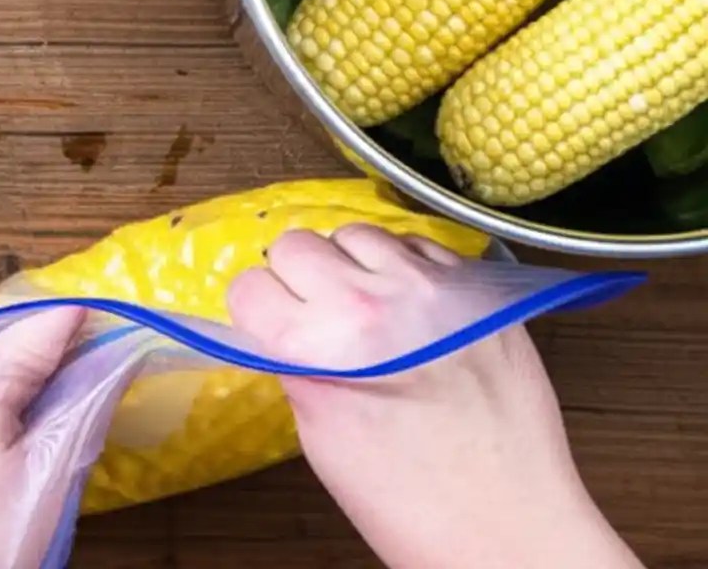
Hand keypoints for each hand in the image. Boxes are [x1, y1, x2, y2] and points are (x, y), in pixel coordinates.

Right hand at [227, 226, 642, 568]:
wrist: (506, 523)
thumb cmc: (404, 500)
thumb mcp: (319, 434)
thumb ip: (296, 365)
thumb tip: (283, 326)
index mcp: (318, 346)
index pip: (250, 286)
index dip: (256, 310)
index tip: (269, 325)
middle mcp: (372, 301)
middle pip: (296, 244)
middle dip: (296, 278)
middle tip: (314, 315)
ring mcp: (431, 288)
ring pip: (356, 233)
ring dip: (349, 264)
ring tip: (366, 308)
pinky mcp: (477, 289)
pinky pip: (417, 245)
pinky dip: (402, 268)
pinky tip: (409, 309)